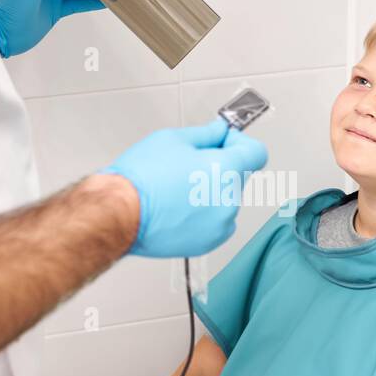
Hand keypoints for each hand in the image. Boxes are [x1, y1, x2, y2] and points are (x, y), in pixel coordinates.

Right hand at [98, 115, 268, 257]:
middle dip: (219, 167)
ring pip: (224, 201)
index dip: (239, 143)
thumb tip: (219, 132)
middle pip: (237, 177)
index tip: (223, 141)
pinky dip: (202, 214)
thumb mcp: (174, 140)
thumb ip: (206, 135)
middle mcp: (230, 201)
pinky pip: (214, 222)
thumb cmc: (141, 178)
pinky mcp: (206, 243)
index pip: (256, 152)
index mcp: (227, 171)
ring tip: (177, 189)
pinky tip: (176, 207)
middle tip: (188, 164)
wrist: (118, 213)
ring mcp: (219, 226)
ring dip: (210, 192)